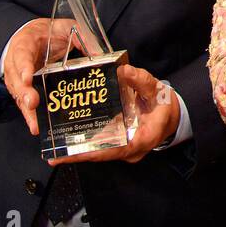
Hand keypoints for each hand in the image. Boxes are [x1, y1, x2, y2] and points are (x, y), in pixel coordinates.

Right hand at [3, 18, 81, 135]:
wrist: (36, 36)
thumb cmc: (50, 32)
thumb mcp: (66, 27)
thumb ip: (81, 36)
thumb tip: (99, 55)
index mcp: (24, 44)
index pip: (21, 55)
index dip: (23, 67)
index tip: (28, 78)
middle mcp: (16, 64)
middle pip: (17, 80)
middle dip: (25, 93)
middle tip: (33, 103)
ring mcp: (18, 79)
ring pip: (19, 95)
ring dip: (27, 110)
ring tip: (36, 123)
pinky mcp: (24, 91)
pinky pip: (25, 104)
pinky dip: (31, 116)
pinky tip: (37, 127)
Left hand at [49, 65, 179, 165]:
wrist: (170, 115)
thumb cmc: (163, 104)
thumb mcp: (156, 89)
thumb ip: (141, 80)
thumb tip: (124, 70)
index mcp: (145, 137)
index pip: (118, 148)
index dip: (95, 152)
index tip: (75, 152)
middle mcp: (133, 149)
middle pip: (104, 155)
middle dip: (79, 155)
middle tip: (55, 156)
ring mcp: (126, 151)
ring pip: (101, 154)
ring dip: (80, 153)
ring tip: (56, 153)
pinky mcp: (120, 147)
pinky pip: (102, 150)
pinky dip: (86, 148)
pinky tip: (69, 145)